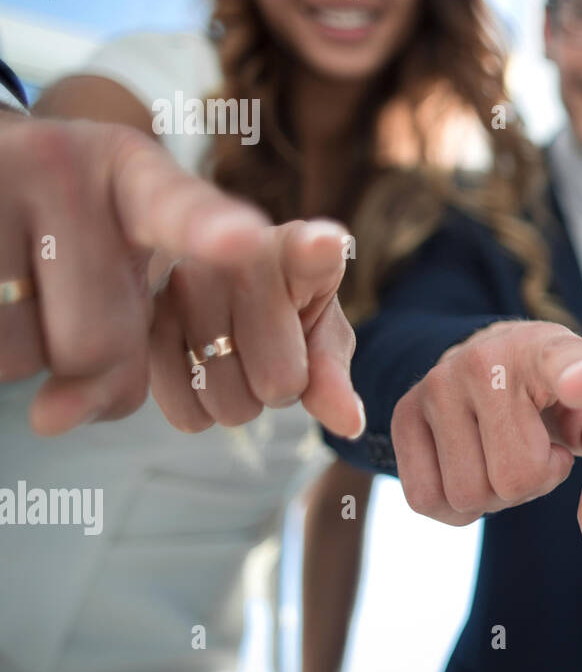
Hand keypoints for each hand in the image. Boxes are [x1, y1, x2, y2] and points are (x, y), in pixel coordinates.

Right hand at [0, 116, 267, 432]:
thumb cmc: (64, 227)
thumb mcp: (114, 250)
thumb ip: (125, 342)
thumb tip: (51, 421)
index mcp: (132, 170)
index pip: (175, 206)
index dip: (211, 228)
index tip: (245, 241)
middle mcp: (62, 167)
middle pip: (98, 343)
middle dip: (85, 355)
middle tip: (65, 301)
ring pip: (25, 359)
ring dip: (24, 350)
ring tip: (18, 286)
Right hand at [148, 219, 364, 439]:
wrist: (211, 284)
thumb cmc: (285, 311)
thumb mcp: (320, 333)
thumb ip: (334, 375)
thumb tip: (350, 425)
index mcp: (296, 249)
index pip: (310, 252)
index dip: (317, 252)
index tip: (325, 246)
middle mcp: (235, 254)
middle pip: (278, 380)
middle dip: (282, 386)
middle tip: (270, 352)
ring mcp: (180, 284)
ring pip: (230, 403)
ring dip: (240, 399)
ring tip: (235, 355)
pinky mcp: (141, 322)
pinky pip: (187, 413)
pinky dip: (201, 412)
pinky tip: (202, 369)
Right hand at [390, 320, 581, 554]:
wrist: (503, 364)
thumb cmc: (561, 399)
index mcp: (553, 350)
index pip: (563, 363)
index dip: (577, 377)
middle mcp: (488, 358)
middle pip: (515, 478)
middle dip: (532, 483)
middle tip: (534, 447)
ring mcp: (438, 382)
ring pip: (467, 496)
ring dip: (493, 496)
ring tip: (501, 452)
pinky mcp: (404, 412)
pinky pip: (424, 500)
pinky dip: (455, 507)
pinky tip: (470, 466)